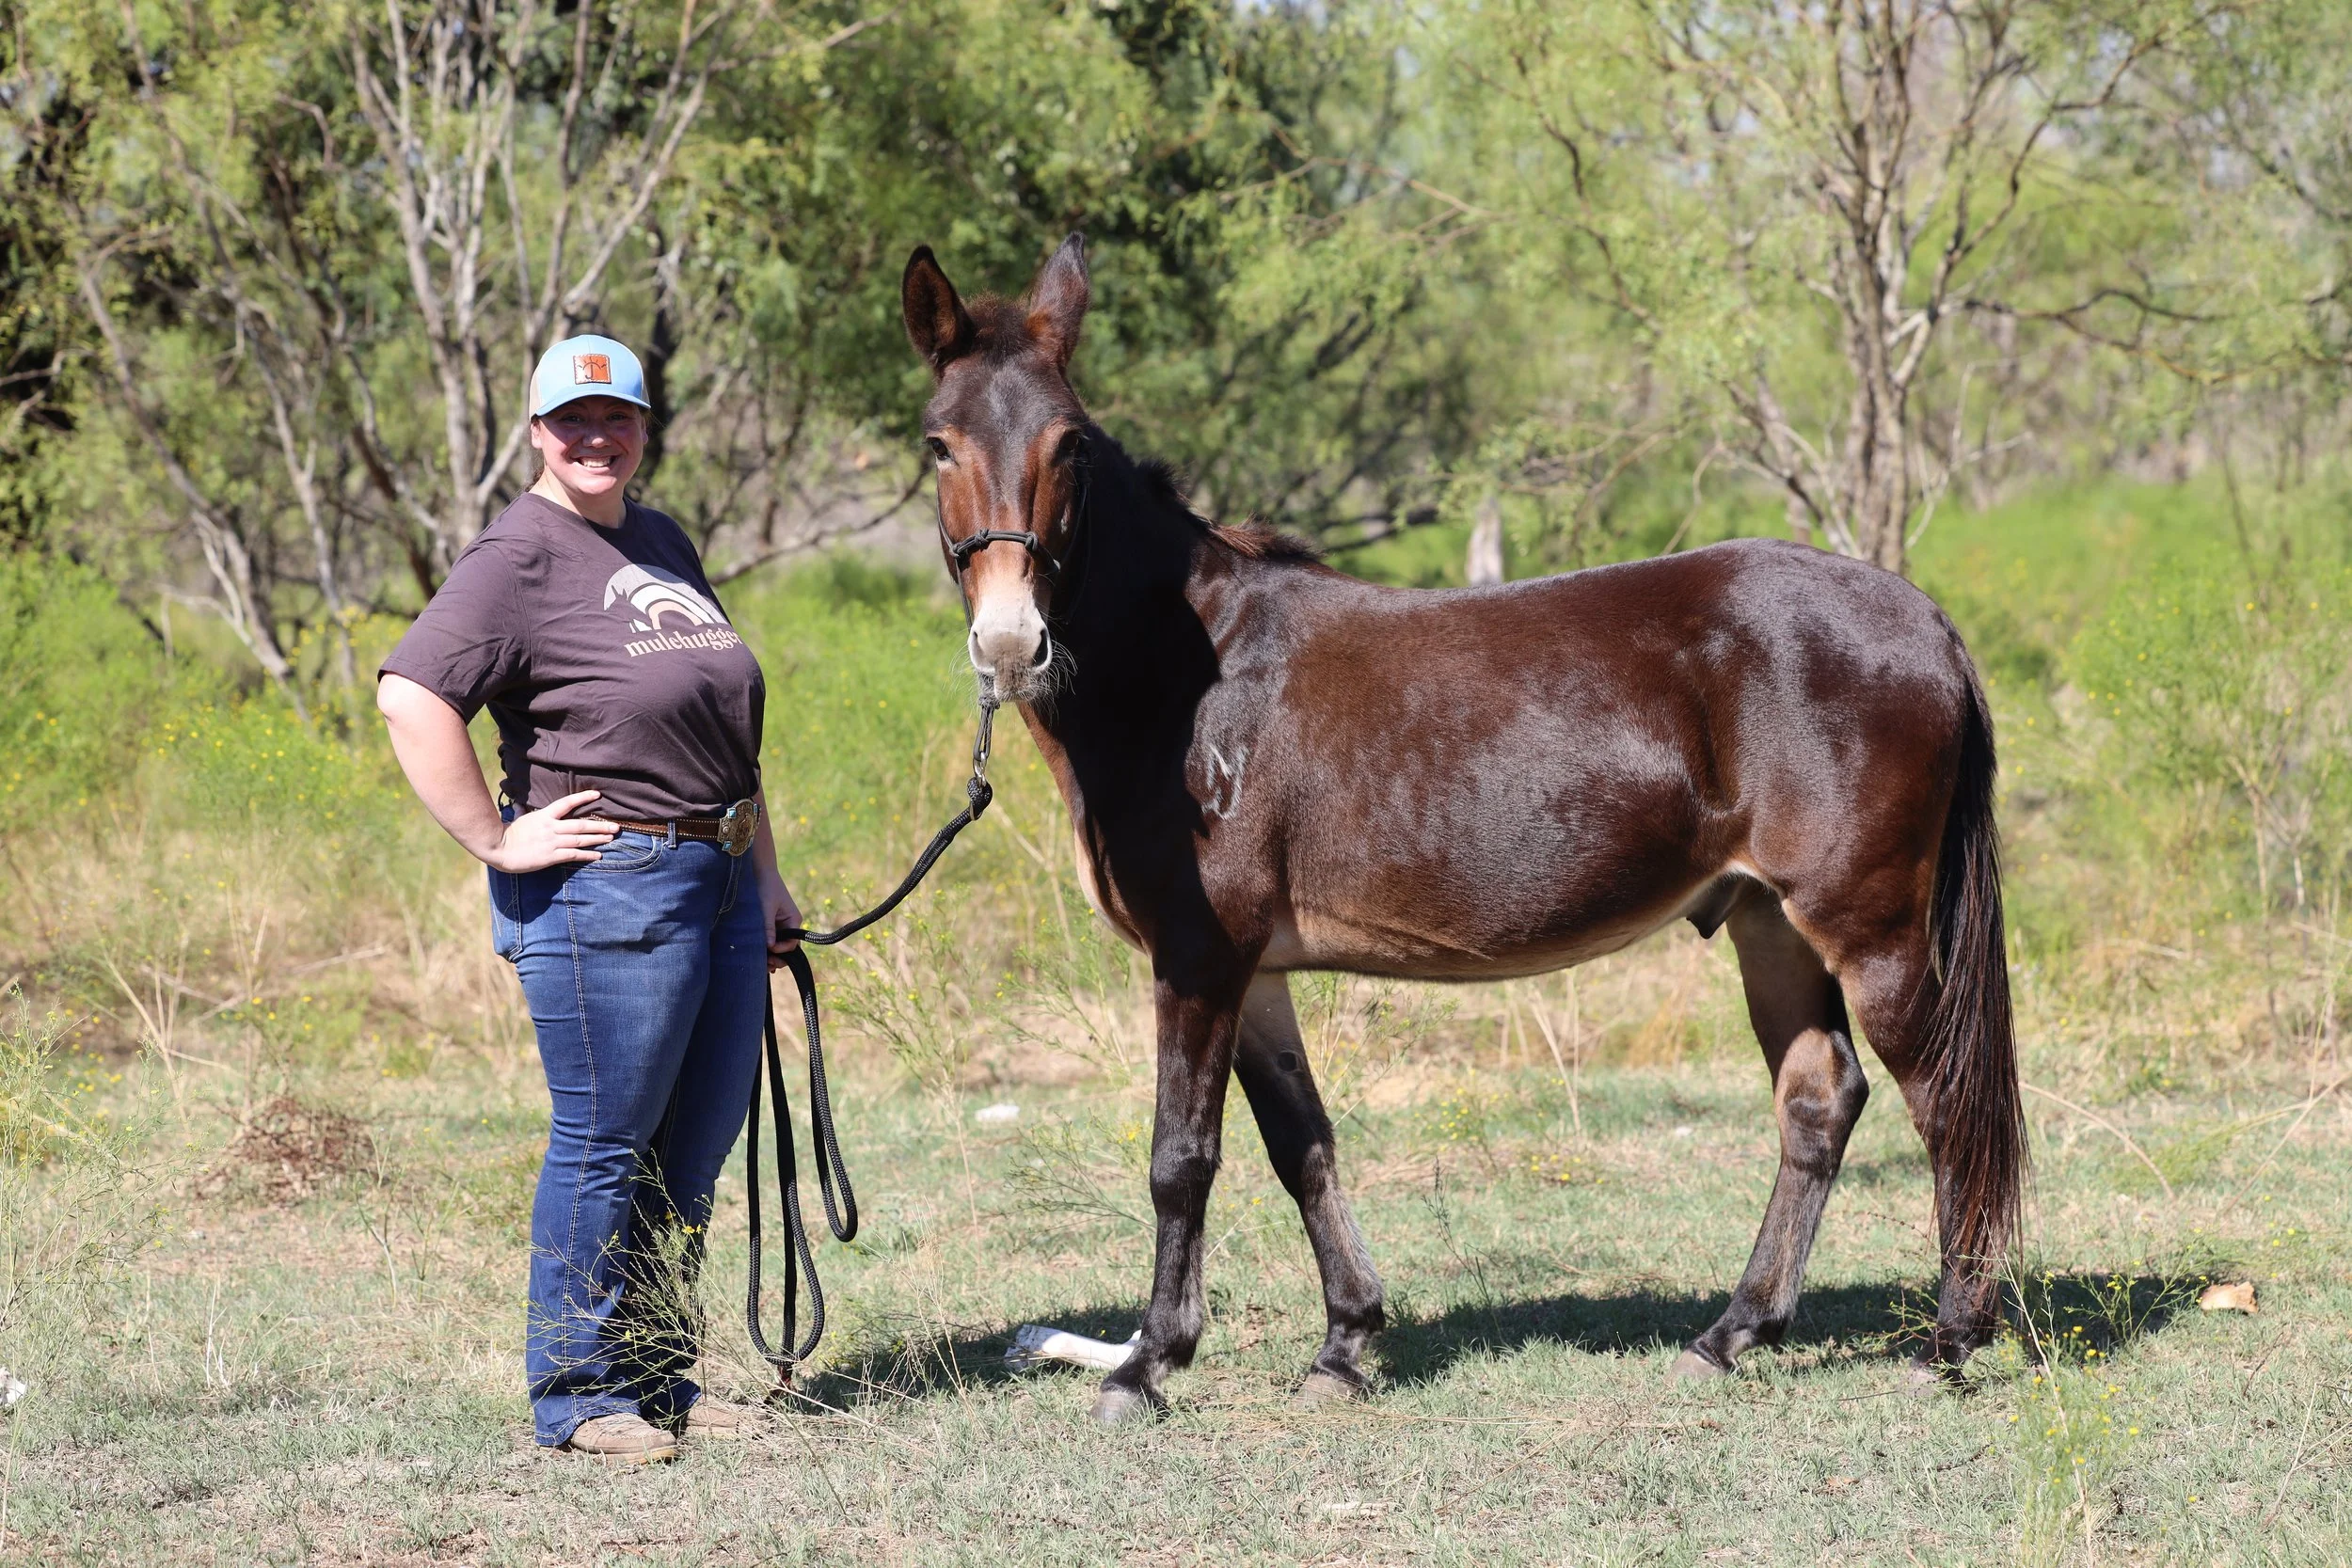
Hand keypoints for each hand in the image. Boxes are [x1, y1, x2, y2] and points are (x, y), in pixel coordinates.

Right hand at [486, 789, 616, 871]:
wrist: (498, 848)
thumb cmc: (507, 834)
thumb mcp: (519, 819)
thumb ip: (525, 813)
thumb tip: (519, 807)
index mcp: (544, 816)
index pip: (567, 803)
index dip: (583, 798)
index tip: (597, 795)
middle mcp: (551, 827)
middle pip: (580, 825)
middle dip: (600, 826)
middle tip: (616, 826)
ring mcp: (552, 842)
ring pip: (580, 839)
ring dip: (598, 839)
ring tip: (612, 838)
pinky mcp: (550, 856)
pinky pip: (573, 855)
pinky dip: (587, 855)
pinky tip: (598, 855)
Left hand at [760, 871, 803, 968]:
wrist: (760, 871)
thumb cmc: (765, 887)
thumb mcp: (766, 907)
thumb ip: (768, 927)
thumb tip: (770, 947)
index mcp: (794, 920)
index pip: (792, 944)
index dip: (781, 951)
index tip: (768, 951)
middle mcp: (789, 925)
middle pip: (787, 949)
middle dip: (778, 958)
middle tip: (765, 965)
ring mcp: (780, 925)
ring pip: (778, 946)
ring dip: (771, 955)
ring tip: (761, 964)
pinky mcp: (770, 924)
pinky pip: (771, 940)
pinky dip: (767, 949)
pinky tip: (760, 957)